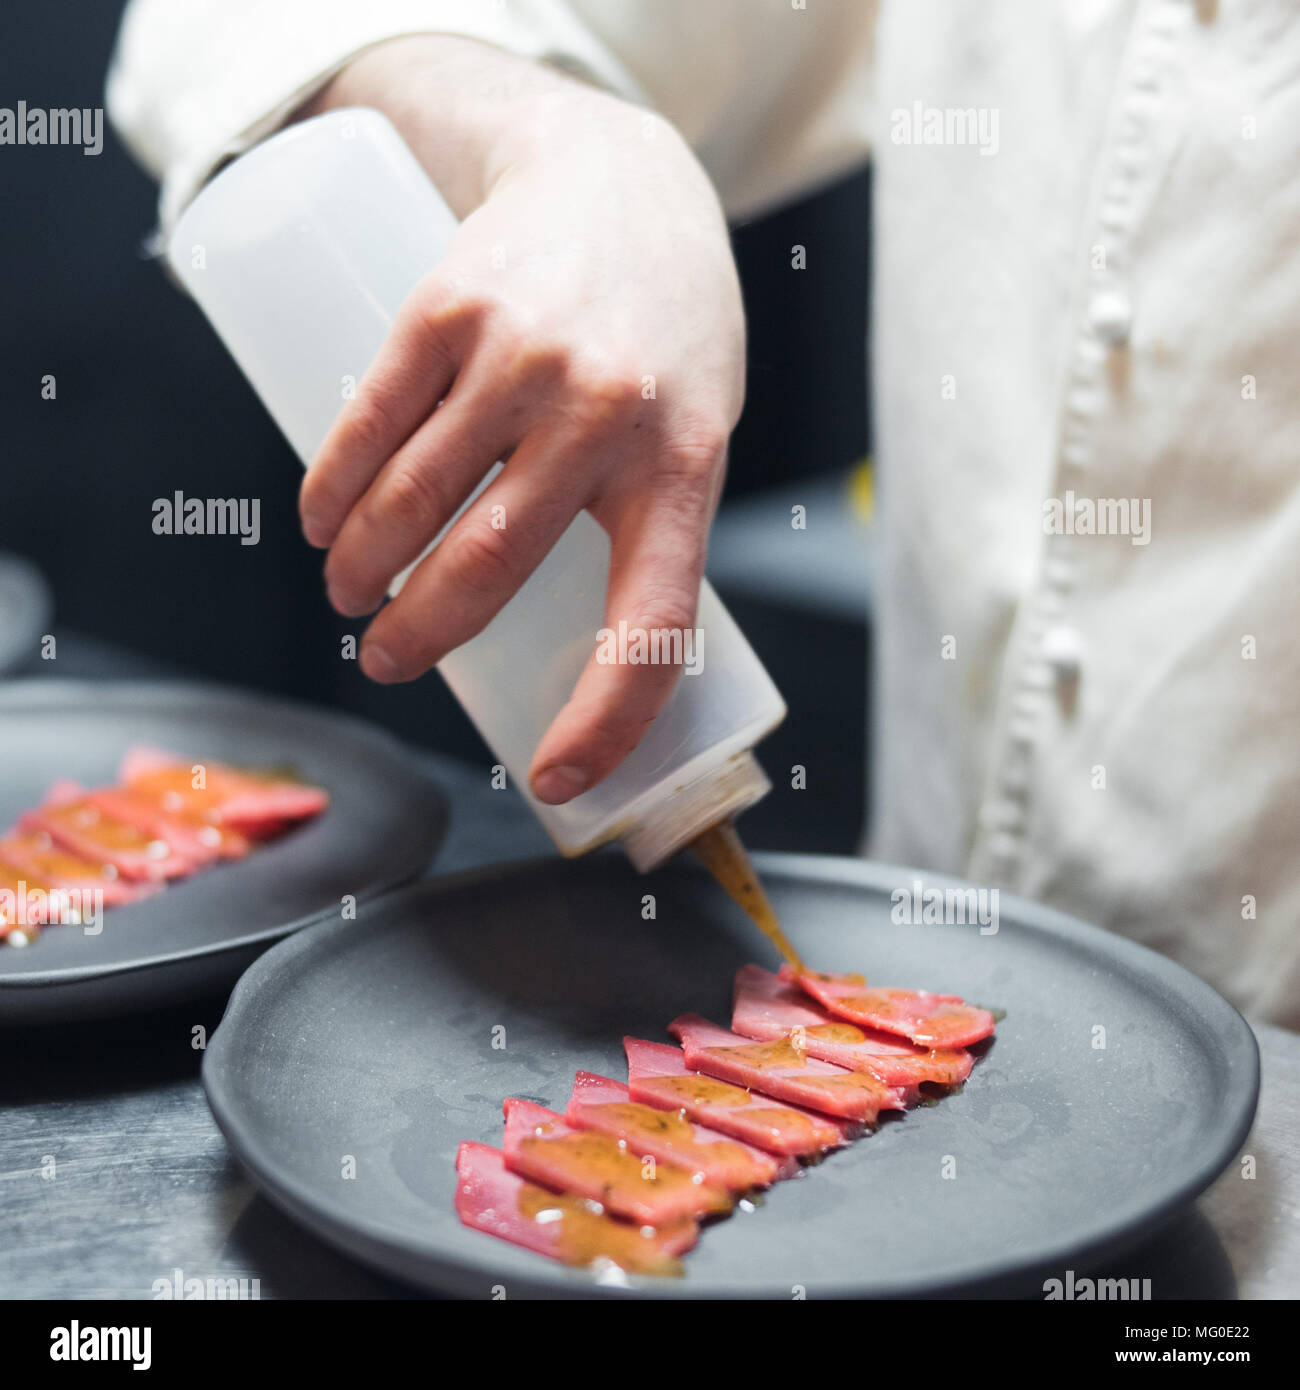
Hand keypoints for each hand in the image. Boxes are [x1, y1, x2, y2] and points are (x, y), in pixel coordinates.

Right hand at [296, 36, 744, 804]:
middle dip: (418, 637)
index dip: (606, 719)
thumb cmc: (664, 337)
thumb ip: (641, 525)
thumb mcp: (691, 431)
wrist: (624, 183)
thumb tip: (575, 645)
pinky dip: (332, 490)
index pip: (653, 626)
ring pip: (412, 502)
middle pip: (486, 569)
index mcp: (684, 469)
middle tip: (387, 662)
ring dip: (362, 571)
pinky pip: (369, 422)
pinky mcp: (450, 306)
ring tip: (351, 594)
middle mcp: (606, 415)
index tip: (558, 778)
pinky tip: (324, 522)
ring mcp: (523, 356)